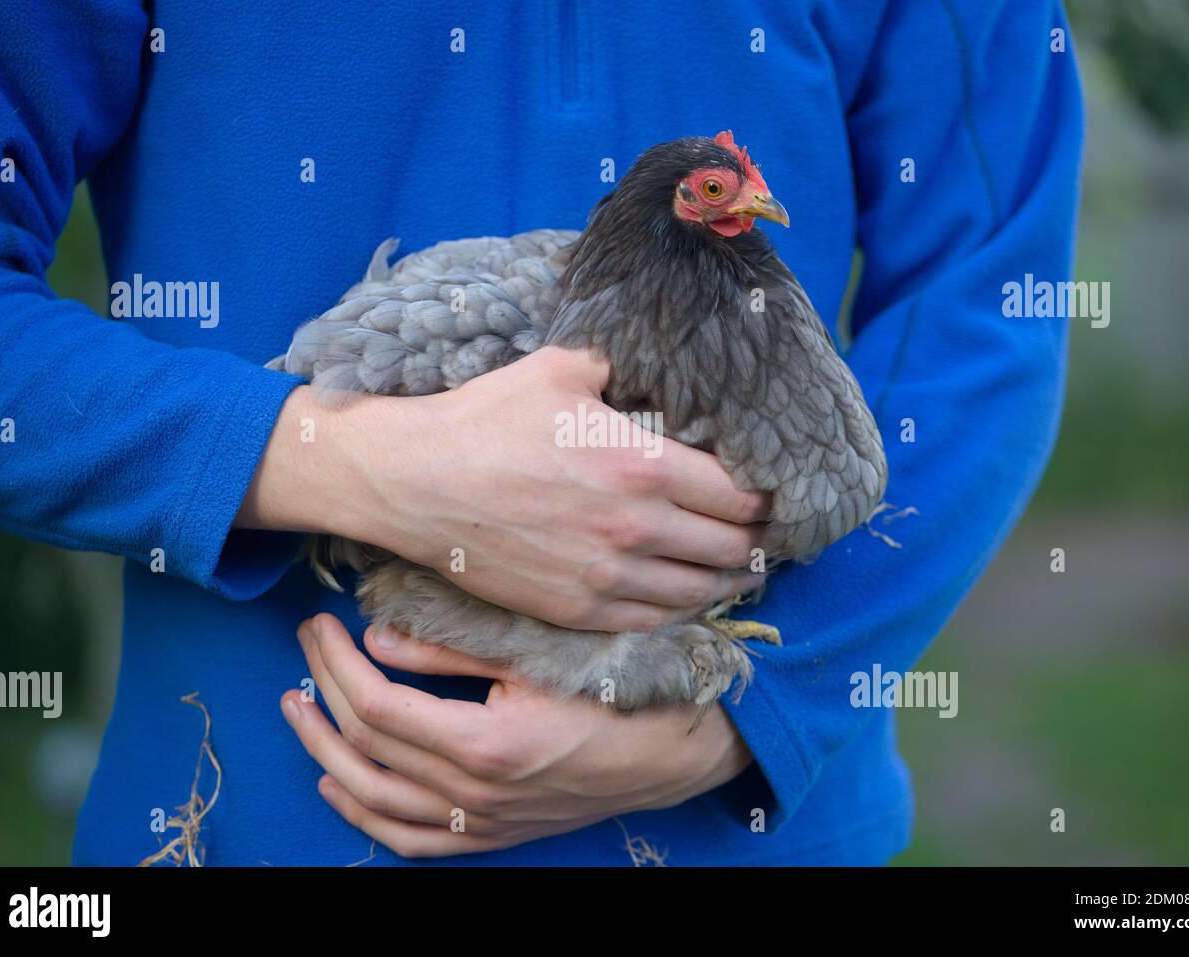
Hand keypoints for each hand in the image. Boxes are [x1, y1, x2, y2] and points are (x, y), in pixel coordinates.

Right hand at [240, 346, 770, 631]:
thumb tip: (653, 360)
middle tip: (762, 531)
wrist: (417, 483)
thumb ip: (622, 366)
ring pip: (699, 590)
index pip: (740, 493)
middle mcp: (637, 527)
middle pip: (731, 547)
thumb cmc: (486, 419)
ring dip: (726, 579)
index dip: (766, 496)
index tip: (772, 493)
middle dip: (756, 539)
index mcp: (643, 464)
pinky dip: (680, 607)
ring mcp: (607, 576)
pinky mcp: (577, 608)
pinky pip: (653, 618)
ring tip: (736, 566)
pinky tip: (685, 592)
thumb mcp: (561, 369)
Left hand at [281, 614, 752, 857]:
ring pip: (374, 800)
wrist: (678, 747)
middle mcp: (475, 795)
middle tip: (303, 648)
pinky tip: (338, 784)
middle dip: (322, 692)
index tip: (318, 624)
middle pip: (367, 747)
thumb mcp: (541, 652)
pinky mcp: (493, 834)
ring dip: (324, 753)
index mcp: (485, 746)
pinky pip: (411, 841)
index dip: (335, 664)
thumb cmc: (619, 686)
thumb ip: (455, 648)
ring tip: (298, 709)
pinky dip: (365, 815)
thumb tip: (376, 636)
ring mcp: (482, 823)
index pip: (377, 706)